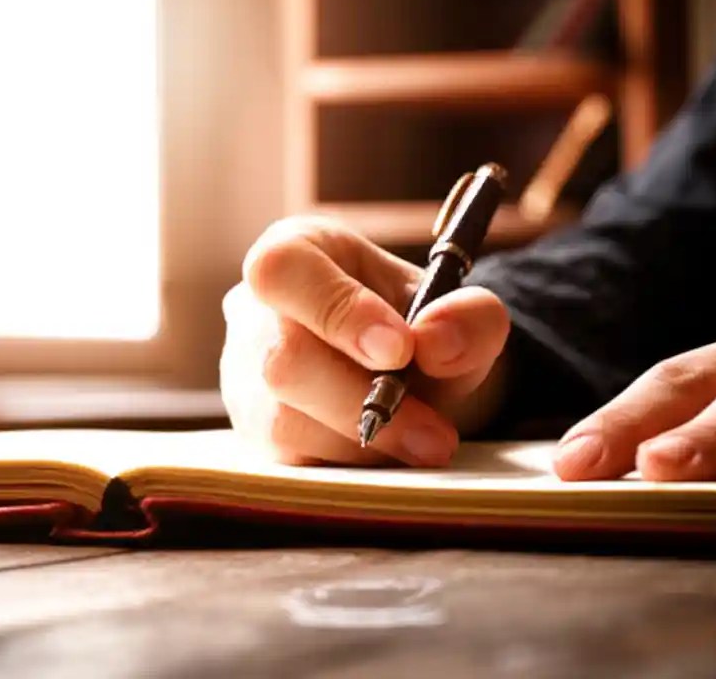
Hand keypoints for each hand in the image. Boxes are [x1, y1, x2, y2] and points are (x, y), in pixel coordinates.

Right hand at [220, 217, 510, 466]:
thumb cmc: (418, 326)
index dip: (338, 312)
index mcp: (298, 252)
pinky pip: (293, 462)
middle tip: (434, 431)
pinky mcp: (254, 436)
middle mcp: (255, 314)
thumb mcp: (459, 310)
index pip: (284, 270)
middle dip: (365, 400)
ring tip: (427, 442)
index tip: (401, 350)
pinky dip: (353, 464)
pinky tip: (391, 452)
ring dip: (367, 441)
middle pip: (283, 361)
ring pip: (285, 422)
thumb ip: (469, 315)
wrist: (412, 374)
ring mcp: (245, 379)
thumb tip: (436, 343)